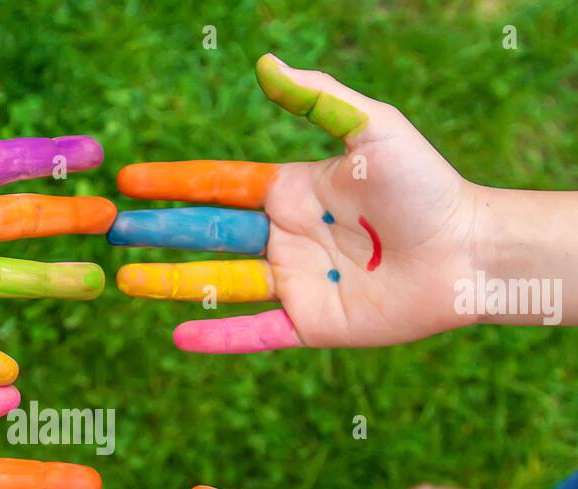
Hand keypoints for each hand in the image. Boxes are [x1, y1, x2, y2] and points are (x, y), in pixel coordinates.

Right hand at [109, 53, 481, 351]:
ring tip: (126, 280)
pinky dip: (218, 336)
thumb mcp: (372, 131)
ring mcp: (296, 284)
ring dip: (171, 283)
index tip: (131, 179)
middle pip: (206, 234)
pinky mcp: (312, 325)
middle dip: (158, 231)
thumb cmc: (427, 186)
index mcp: (294, 191)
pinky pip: (254, 332)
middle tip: (109, 230)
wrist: (468, 251)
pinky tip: (178, 336)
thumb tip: (265, 63)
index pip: (218, 186)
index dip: (174, 183)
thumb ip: (317, 101)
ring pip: (220, 284)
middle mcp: (286, 238)